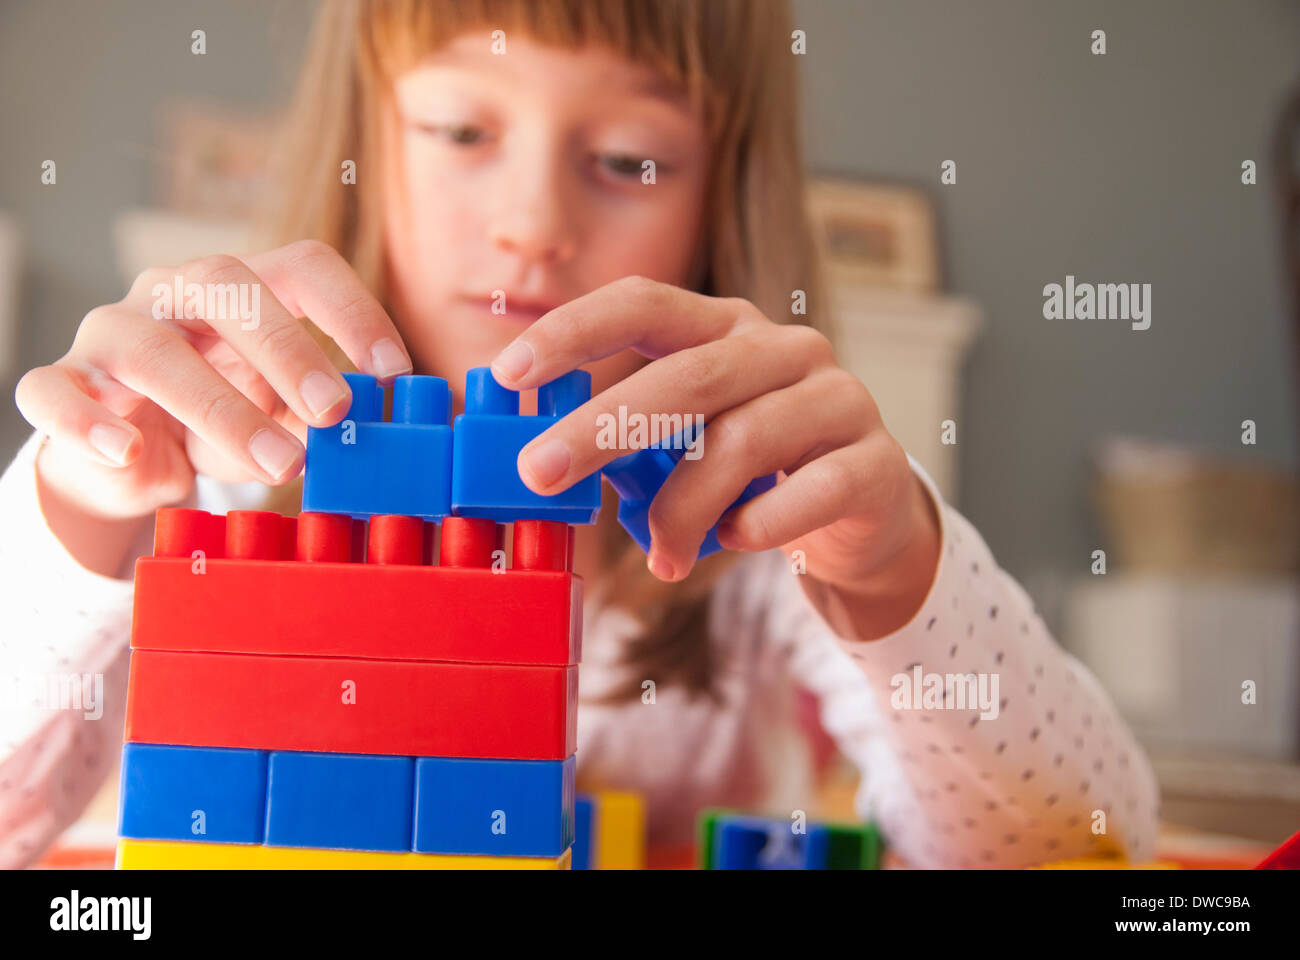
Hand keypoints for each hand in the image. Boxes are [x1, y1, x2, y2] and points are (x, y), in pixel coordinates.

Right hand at [15, 240, 412, 519]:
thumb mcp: (278, 419)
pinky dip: (89, 423)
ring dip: (221, 409)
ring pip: (154, 350)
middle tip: (336, 410)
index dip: (352, 309)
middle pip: (227, 284)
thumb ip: (316, 421)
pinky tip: (130, 452)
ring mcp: (110, 334)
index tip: (394, 371)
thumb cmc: (216, 419)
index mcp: (241, 289)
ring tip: (278, 462)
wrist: (125, 455)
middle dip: (289, 348)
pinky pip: (56, 393)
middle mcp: (173, 294)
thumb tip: (367, 437)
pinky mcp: (59, 384)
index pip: (302, 266)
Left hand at [489, 277, 939, 618]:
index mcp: (725, 328)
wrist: (864, 514)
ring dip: (684, 508)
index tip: (510, 373)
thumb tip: (541, 464)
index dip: (574, 331)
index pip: (644, 303)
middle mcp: (783, 349)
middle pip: (687, 375)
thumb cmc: (757, 471)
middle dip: (600, 426)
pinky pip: (810, 492)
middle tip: (539, 474)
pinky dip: (760, 523)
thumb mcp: (692, 439)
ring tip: (660, 556)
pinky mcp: (875, 460)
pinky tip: (736, 540)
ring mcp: (837, 398)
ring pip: (743, 440)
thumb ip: (636, 437)